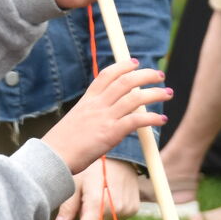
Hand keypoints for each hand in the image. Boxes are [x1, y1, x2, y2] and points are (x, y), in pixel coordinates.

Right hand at [41, 59, 167, 175]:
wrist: (53, 157)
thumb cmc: (63, 144)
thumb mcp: (75, 121)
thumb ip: (91, 115)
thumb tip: (104, 119)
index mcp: (87, 100)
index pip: (106, 75)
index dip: (123, 66)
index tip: (135, 62)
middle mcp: (97, 105)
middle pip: (125, 81)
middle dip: (145, 75)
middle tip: (159, 74)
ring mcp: (104, 118)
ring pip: (135, 98)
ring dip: (154, 93)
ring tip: (167, 93)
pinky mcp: (111, 133)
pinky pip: (136, 120)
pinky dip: (152, 118)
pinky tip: (162, 119)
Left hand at [54, 157, 140, 219]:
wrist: (123, 153)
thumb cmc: (94, 165)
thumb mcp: (76, 180)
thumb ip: (68, 206)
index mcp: (97, 202)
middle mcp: (114, 208)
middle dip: (88, 217)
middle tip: (88, 195)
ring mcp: (127, 209)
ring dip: (101, 212)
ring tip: (102, 190)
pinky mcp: (135, 208)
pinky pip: (118, 217)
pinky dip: (112, 209)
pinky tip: (112, 192)